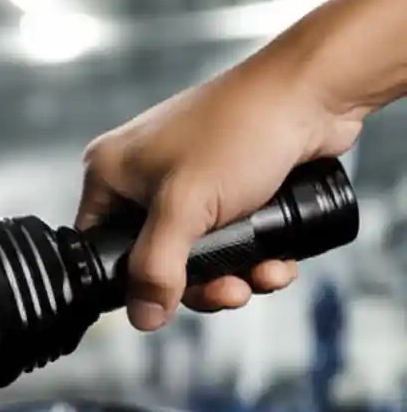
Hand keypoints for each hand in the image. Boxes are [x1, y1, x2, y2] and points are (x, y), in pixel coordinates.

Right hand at [78, 51, 363, 331]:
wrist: (312, 93)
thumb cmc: (239, 131)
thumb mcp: (185, 208)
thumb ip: (157, 267)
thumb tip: (142, 318)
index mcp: (111, 173)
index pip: (98, 245)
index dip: (129, 281)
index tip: (165, 300)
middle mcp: (142, 176)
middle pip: (154, 258)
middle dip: (199, 282)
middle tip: (229, 292)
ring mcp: (186, 180)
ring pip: (197, 253)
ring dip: (233, 274)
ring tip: (262, 276)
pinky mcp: (227, 186)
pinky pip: (229, 238)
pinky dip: (253, 256)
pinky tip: (277, 261)